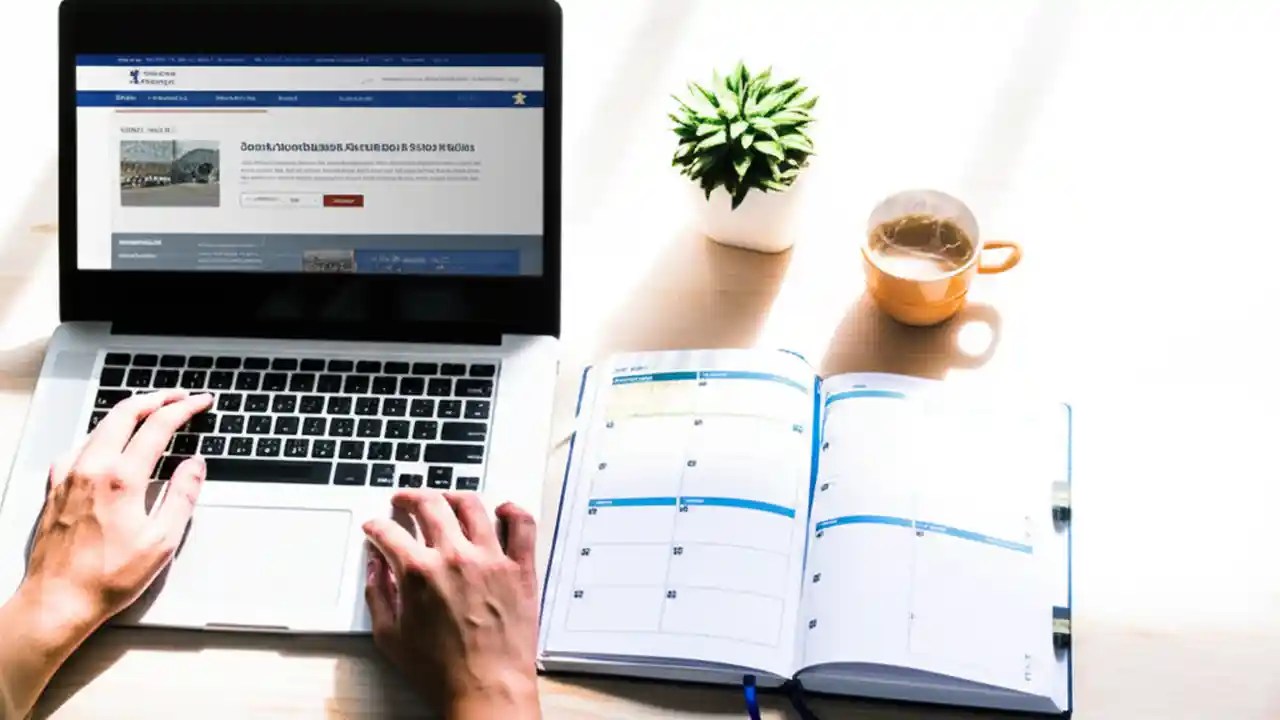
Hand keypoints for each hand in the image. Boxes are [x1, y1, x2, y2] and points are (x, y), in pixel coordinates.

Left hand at [19, 389, 213, 632]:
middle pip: (125, 413)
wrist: (57, 600)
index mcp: (121, 478)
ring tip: (150, 411)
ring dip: (129, 412)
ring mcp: (68, 475)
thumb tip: (195, 465)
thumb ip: (182, 496)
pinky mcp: (54, 487)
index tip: (201, 402)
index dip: (184, 408)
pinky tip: (107, 444)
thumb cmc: (108, 577)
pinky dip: (100, 434)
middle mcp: (91, 468)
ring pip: (100, 425)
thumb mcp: (162, 541)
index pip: (158, 426)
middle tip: (179, 396)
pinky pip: (78, 446)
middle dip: (157, 398)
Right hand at [363, 491, 539, 718]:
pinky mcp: (520, 568)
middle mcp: (455, 556)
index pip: (389, 532)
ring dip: (453, 496)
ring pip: (472, 506)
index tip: (374, 528)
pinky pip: (522, 525)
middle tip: (404, 500)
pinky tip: (502, 510)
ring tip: (446, 499)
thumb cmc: (439, 671)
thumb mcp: (390, 636)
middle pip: (429, 505)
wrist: (487, 689)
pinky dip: (512, 511)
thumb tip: (375, 564)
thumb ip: (378, 594)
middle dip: (410, 497)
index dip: (375, 527)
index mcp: (418, 572)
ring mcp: (491, 558)